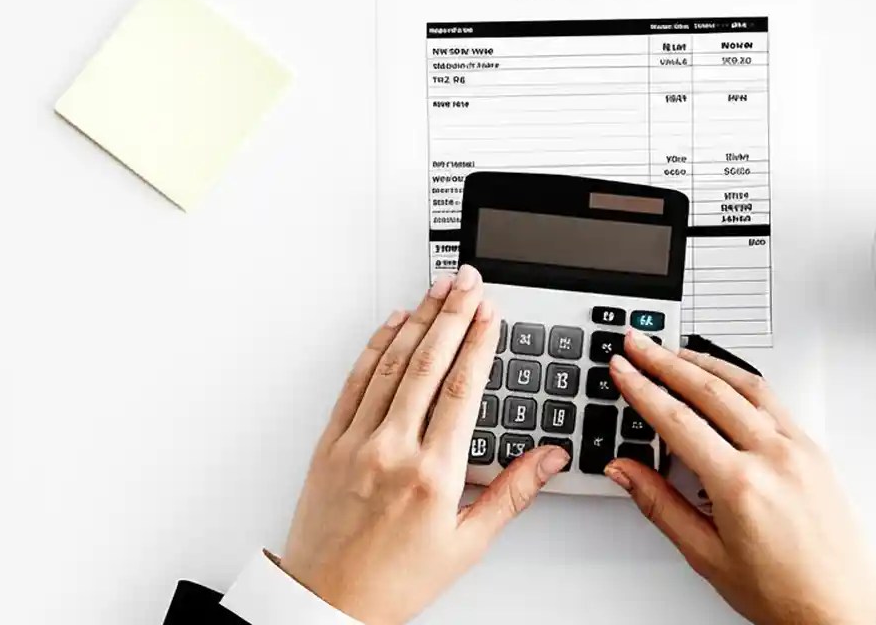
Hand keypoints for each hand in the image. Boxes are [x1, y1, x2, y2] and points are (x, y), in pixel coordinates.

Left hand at [280, 266, 568, 624]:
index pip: (462, 389)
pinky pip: (354, 383)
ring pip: (391, 365)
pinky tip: (391, 326)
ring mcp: (356, 443)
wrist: (328, 602)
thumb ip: (512, 494)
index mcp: (433, 474)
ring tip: (436, 290)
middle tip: (468, 282)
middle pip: (428, 364)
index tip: (491, 315)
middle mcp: (393, 450)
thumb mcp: (468, 544)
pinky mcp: (328, 445)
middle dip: (452, 314)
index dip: (479, 343)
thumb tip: (548, 458)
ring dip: (417, 320)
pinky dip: (374, 348)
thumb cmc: (394, 581)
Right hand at [603, 330, 875, 624]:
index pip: (678, 420)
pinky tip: (721, 375)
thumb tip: (624, 470)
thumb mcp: (706, 555)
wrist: (845, 606)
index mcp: (741, 485)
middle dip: (665, 360)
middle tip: (637, 343)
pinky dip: (739, 378)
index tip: (622, 370)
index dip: (642, 389)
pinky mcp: (813, 448)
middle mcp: (773, 457)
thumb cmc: (785, 593)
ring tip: (672, 351)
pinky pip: (771, 398)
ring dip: (702, 361)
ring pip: (744, 384)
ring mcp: (798, 447)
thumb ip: (660, 504)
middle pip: (708, 389)